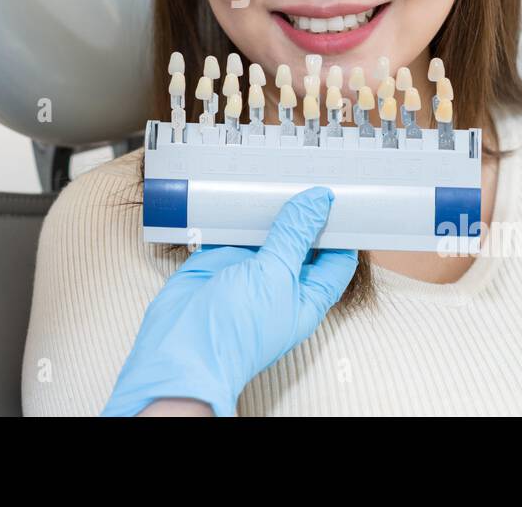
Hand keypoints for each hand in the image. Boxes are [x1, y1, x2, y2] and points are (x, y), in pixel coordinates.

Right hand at [101, 185, 356, 416]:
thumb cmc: (237, 330)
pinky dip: (234, 212)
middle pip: (300, 240)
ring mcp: (248, 271)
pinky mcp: (218, 261)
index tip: (342, 194)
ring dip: (268, 208)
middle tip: (308, 171)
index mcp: (306, 295)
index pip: (336, 258)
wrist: (180, 350)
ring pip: (265, 233)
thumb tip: (320, 201)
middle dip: (304, 211)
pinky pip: (231, 231)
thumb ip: (295, 235)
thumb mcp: (275, 276)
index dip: (341, 228)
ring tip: (277, 170)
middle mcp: (279, 282)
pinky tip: (240, 189)